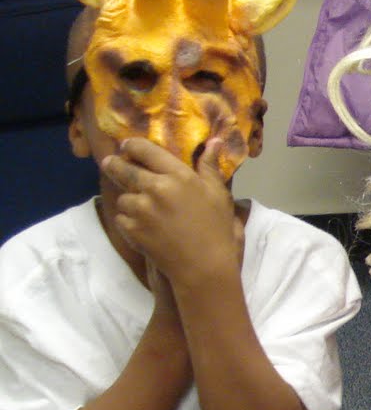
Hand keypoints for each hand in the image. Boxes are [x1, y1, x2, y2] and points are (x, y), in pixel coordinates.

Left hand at [101, 139, 240, 290]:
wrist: (204, 268)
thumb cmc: (218, 230)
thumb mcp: (219, 196)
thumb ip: (209, 167)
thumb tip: (214, 141)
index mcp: (178, 176)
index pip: (144, 150)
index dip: (131, 146)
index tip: (127, 147)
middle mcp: (155, 188)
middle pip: (122, 168)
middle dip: (114, 165)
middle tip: (112, 164)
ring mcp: (140, 209)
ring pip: (122, 196)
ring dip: (128, 199)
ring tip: (140, 207)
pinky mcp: (130, 228)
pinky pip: (121, 216)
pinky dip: (128, 219)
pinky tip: (143, 225)